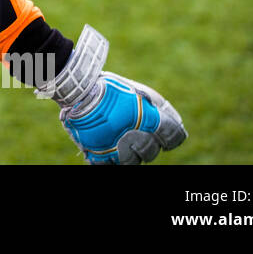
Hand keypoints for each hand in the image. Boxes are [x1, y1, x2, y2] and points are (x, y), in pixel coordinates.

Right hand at [37, 25, 186, 164]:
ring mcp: (116, 147)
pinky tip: (110, 150)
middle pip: (152, 150)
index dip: (173, 136)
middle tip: (135, 132)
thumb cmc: (109, 87)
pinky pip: (110, 166)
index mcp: (147, 118)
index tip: (167, 136)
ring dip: (131, 152)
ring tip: (121, 140)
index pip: (174, 136)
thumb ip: (159, 107)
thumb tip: (176, 124)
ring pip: (133, 161)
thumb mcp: (138, 91)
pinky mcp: (99, 154)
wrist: (76, 90)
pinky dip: (111, 160)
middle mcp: (135, 135)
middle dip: (148, 143)